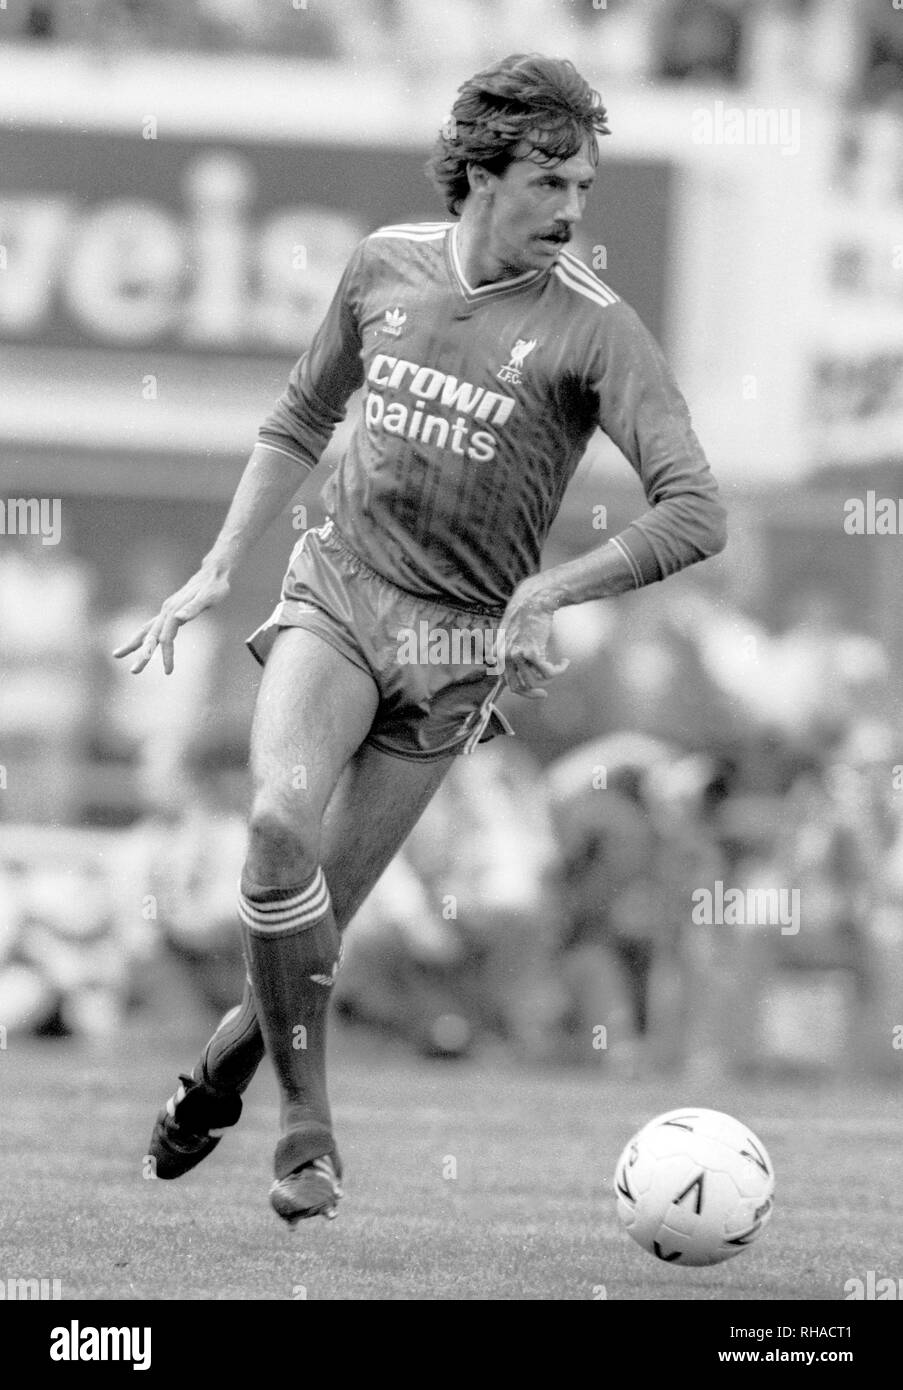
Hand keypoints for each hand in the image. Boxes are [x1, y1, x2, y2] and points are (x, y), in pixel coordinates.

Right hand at [112, 566, 230, 673]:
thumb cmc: (214, 586)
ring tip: (117, 654)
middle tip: (133, 672)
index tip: (168, 671)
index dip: (167, 655)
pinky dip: (146, 636)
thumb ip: (193, 608)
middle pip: (150, 636)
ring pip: (146, 630)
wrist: (214, 571)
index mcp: (174, 610)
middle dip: (142, 654)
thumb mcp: (208, 597)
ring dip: (134, 644)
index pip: (166, 638)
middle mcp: (166, 611)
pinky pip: (153, 626)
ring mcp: (167, 610)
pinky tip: (143, 643)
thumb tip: (178, 618)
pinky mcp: (171, 610)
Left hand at [499, 583, 569, 699]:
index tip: (538, 691)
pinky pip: (548, 672)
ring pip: (535, 681)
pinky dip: (559, 669)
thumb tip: (522, 672)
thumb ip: (511, 653)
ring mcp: (516, 655)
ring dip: (550, 677)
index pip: (508, 683)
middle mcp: (504, 657)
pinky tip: (565, 662)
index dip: (523, 691)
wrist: (533, 600)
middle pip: (519, 687)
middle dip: (533, 693)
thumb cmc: (526, 616)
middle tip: (545, 693)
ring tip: (559, 667)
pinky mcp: (531, 651)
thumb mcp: (512, 635)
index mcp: (498, 655)